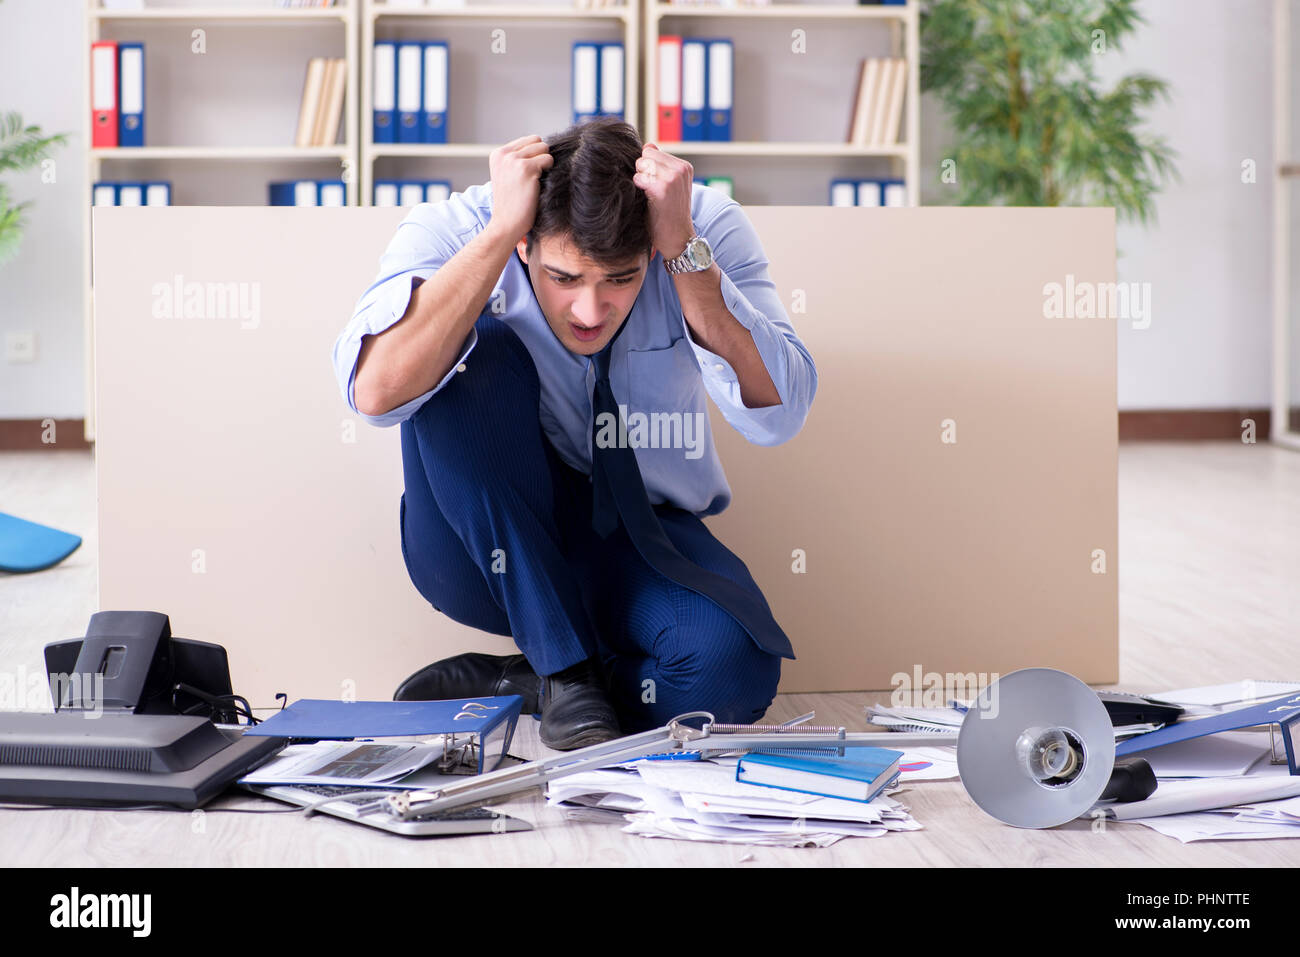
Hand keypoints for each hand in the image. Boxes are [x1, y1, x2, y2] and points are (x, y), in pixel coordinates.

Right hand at [488, 134, 553, 242]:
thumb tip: (542, 146)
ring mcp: (514, 160)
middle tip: (535, 176)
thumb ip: (517, 158)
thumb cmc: (512, 203)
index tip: (529, 173)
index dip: (534, 155)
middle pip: (537, 141)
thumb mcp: (507, 175)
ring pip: (544, 148)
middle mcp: (504, 154)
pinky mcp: (526, 168)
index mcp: (498, 154)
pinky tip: (539, 184)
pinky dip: (549, 171)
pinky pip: (548, 159)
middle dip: (540, 156)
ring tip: (536, 180)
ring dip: (545, 163)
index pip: (527, 140)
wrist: (506, 224)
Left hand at [632, 143, 695, 260]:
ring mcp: (673, 177)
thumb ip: (659, 165)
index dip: (646, 168)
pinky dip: (638, 189)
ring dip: (640, 180)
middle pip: (645, 155)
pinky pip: (638, 178)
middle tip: (650, 191)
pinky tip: (648, 201)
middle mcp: (681, 169)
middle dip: (642, 171)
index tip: (654, 185)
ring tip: (650, 196)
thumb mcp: (669, 185)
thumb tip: (647, 145)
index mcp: (684, 166)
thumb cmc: (669, 215)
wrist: (678, 239)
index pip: (651, 150)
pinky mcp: (663, 188)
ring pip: (641, 164)